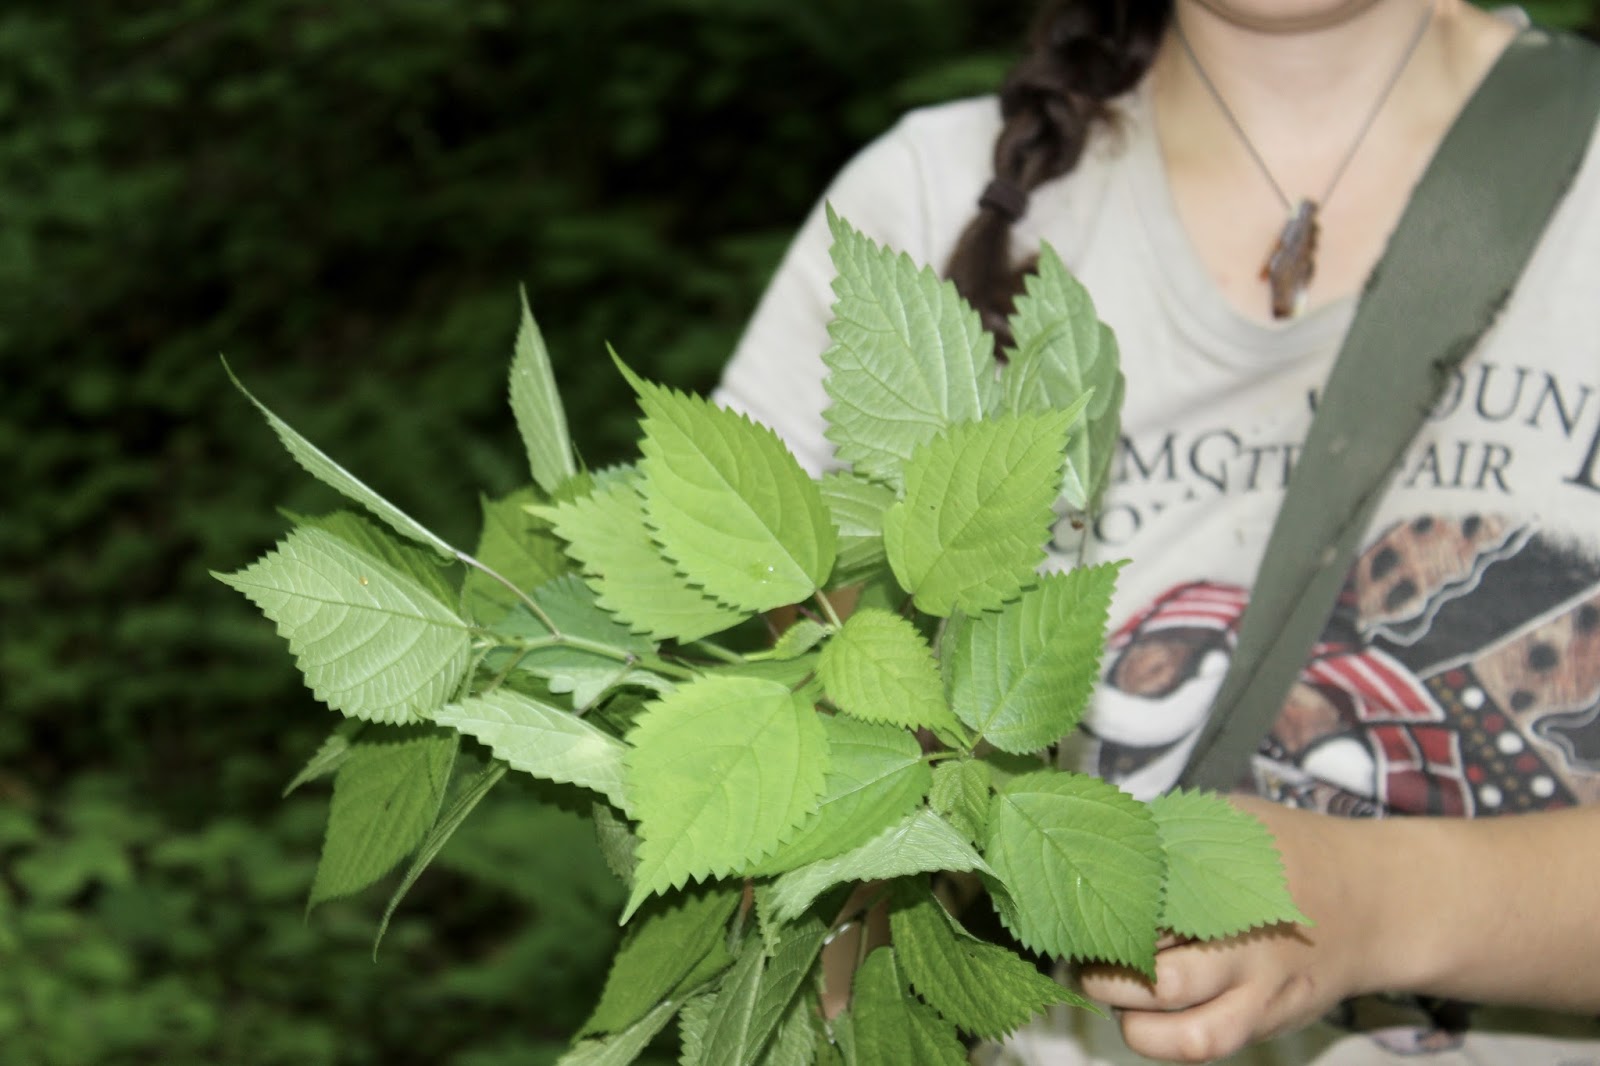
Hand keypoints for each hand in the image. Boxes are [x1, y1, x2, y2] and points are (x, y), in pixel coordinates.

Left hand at [1076, 797, 1387, 1063]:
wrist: (1373, 901)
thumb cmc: (1285, 852)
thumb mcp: (1233, 819)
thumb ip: (1170, 831)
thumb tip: (1093, 837)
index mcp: (1230, 872)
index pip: (1145, 894)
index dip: (1098, 899)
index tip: (1070, 896)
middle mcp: (1247, 934)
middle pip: (1159, 968)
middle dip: (1105, 966)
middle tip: (1079, 947)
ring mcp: (1261, 985)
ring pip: (1185, 1025)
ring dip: (1129, 1013)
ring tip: (1101, 986)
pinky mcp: (1267, 1019)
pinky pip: (1208, 1042)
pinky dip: (1159, 1039)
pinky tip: (1135, 1015)